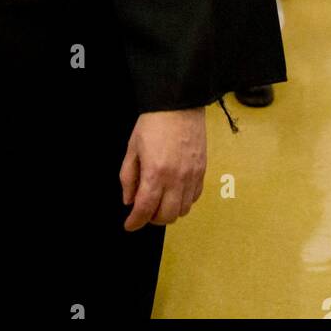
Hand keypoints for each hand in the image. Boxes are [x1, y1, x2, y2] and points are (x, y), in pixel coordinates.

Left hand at [120, 109, 205, 230]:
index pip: (145, 209)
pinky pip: (194, 198)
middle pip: (166, 216)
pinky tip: (174, 193)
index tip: (129, 225)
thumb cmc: (153, 123)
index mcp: (155, 173)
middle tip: (143, 211)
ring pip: (182, 211)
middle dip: (152, 219)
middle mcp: (176, 179)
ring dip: (168, 212)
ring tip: (158, 202)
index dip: (136, 222)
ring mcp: (192, 177)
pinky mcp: (202, 172)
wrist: (178, 105)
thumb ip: (128, 177)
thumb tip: (129, 200)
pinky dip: (183, 202)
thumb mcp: (132, 148)